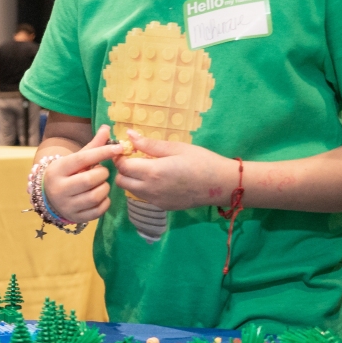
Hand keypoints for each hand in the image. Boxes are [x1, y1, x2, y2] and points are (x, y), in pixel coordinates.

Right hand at [41, 124, 125, 222]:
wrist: (50, 197)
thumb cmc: (67, 174)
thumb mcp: (76, 159)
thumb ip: (93, 146)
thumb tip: (108, 127)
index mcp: (57, 170)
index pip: (83, 159)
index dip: (102, 152)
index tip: (118, 148)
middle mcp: (59, 188)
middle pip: (90, 179)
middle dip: (102, 174)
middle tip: (102, 172)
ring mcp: (66, 205)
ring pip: (95, 196)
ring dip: (104, 188)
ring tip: (100, 184)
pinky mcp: (75, 217)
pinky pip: (98, 210)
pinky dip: (104, 202)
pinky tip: (100, 196)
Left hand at [114, 129, 237, 210]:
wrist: (221, 184)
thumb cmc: (201, 161)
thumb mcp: (176, 148)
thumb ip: (149, 144)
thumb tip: (129, 135)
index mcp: (152, 172)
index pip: (123, 166)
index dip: (120, 157)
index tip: (124, 149)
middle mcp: (150, 189)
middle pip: (121, 182)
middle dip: (122, 170)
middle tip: (133, 159)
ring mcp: (156, 201)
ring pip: (131, 191)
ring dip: (132, 180)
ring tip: (146, 168)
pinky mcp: (164, 207)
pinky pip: (145, 197)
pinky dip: (143, 188)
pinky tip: (158, 179)